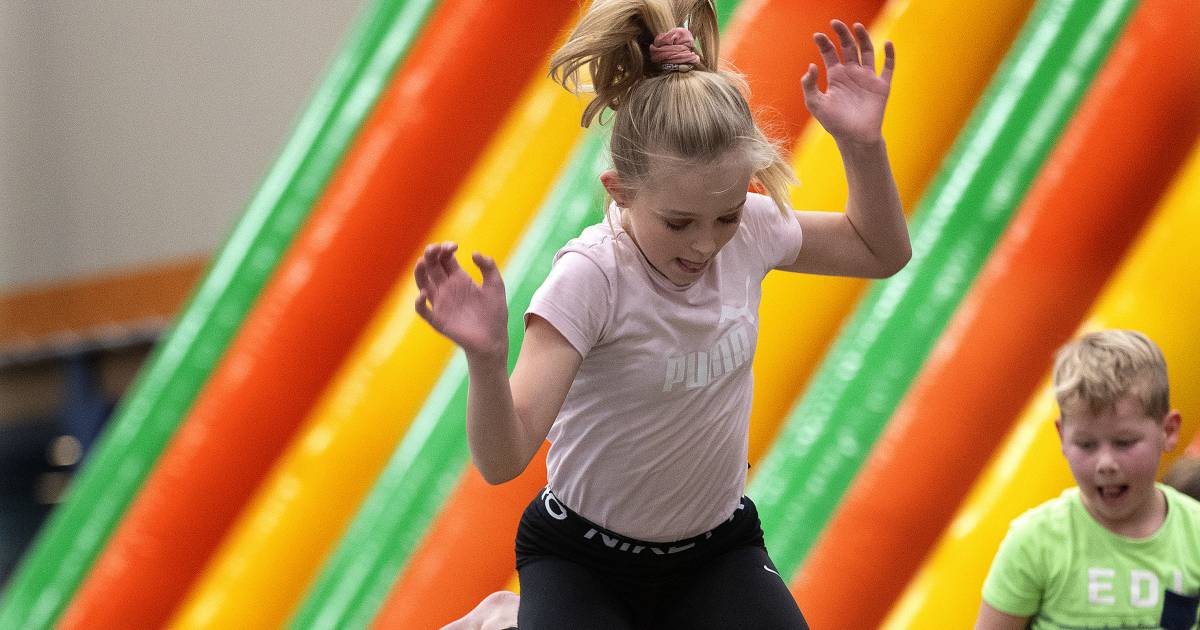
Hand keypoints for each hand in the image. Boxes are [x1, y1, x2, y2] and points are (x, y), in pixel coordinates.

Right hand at [414, 242, 508, 360]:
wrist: (494, 339)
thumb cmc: (495, 313)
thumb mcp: (496, 286)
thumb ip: (488, 267)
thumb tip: (474, 253)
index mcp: (459, 278)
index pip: (444, 258)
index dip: (444, 248)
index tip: (454, 246)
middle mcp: (447, 288)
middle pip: (431, 266)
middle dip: (430, 254)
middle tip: (435, 249)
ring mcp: (441, 303)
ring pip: (422, 283)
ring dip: (419, 271)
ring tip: (422, 262)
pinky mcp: (438, 320)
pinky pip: (422, 310)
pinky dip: (419, 301)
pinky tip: (424, 293)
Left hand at [801, 20, 894, 145]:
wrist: (855, 138)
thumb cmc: (834, 123)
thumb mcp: (816, 104)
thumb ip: (809, 86)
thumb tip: (811, 65)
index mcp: (836, 77)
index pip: (830, 53)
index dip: (824, 43)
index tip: (818, 35)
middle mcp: (852, 74)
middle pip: (848, 47)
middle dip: (842, 34)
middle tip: (836, 22)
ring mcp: (867, 78)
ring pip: (867, 51)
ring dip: (863, 38)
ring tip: (857, 26)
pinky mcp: (881, 86)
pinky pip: (887, 67)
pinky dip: (889, 55)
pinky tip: (888, 43)